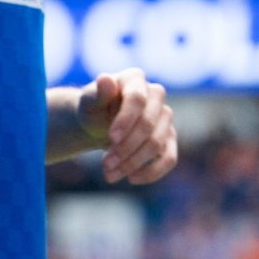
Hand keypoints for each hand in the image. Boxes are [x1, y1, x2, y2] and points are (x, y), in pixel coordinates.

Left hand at [77, 68, 178, 184]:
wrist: (98, 124)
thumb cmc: (93, 109)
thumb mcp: (88, 102)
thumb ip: (96, 93)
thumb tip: (105, 80)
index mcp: (135, 79)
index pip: (137, 99)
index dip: (126, 120)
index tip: (111, 139)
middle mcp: (155, 95)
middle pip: (149, 124)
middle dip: (127, 148)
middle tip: (105, 165)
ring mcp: (165, 116)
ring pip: (157, 143)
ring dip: (133, 162)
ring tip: (110, 174)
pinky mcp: (169, 137)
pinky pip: (170, 158)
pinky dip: (152, 172)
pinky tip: (132, 178)